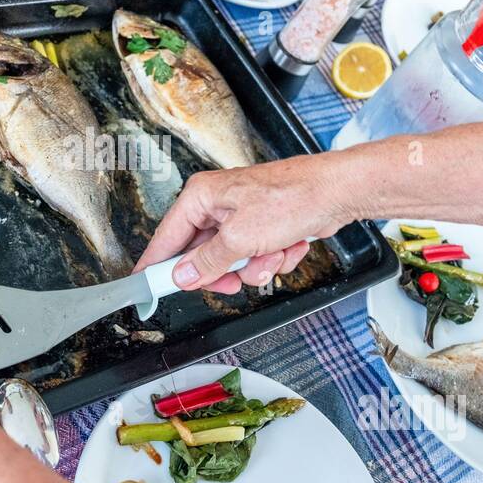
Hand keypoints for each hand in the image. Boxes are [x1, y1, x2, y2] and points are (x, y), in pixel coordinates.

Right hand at [133, 155, 349, 291]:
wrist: (337, 193)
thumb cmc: (293, 198)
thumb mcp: (241, 239)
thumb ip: (207, 262)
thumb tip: (182, 277)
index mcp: (202, 197)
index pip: (166, 237)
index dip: (156, 266)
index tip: (144, 289)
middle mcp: (217, 204)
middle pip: (201, 256)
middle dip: (226, 271)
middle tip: (235, 279)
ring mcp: (241, 217)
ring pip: (232, 262)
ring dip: (256, 267)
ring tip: (274, 253)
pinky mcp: (262, 227)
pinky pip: (256, 258)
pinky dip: (274, 258)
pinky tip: (289, 245)